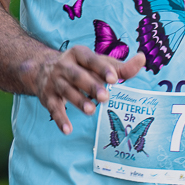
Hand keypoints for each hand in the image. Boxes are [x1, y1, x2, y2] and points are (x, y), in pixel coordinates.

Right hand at [26, 47, 145, 134]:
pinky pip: (53, 108)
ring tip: (91, 111)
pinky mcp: (48, 97)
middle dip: (90, 86)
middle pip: (77, 75)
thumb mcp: (97, 63)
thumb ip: (120, 66)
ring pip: (66, 91)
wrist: (42, 69)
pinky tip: (68, 130)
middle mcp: (64, 65)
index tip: (114, 78)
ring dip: (78, 101)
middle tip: (104, 97)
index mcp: (79, 54)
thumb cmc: (80, 67)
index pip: (91, 60)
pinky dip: (60, 119)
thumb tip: (142, 59)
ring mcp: (54, 81)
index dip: (102, 68)